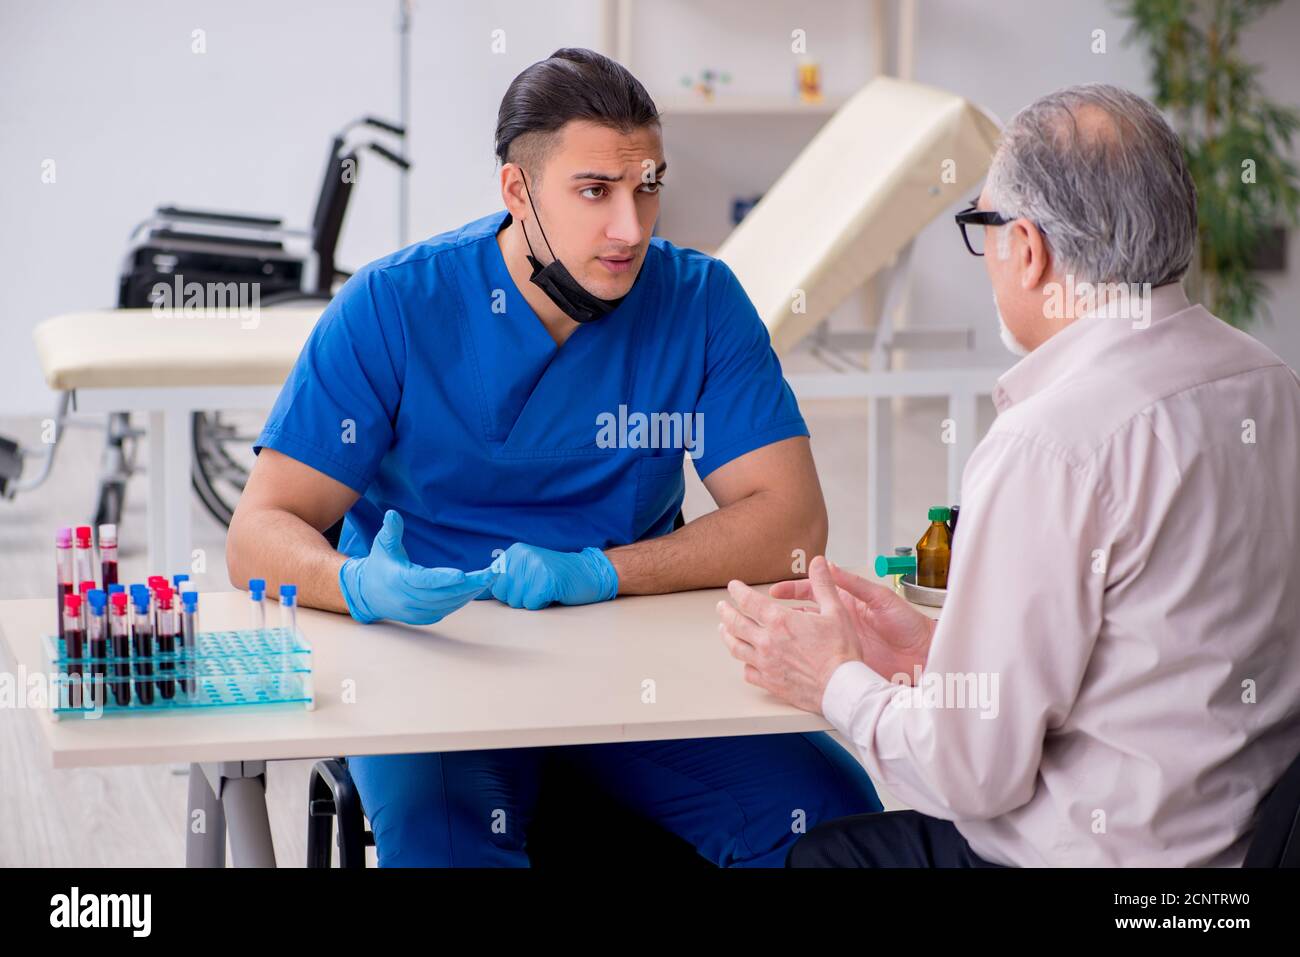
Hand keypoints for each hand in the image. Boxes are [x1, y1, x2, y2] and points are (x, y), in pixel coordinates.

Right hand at [338, 509, 496, 624]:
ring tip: (491, 578)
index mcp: (399, 580)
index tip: (463, 575)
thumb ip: (390, 531)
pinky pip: (448, 609)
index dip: (444, 579)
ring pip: (449, 603)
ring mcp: (416, 612)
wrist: (368, 595)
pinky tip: (477, 587)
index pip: (425, 580)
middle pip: (444, 594)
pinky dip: (463, 599)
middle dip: (470, 584)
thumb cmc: (380, 566)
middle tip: (492, 573)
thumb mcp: (382, 546)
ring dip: (471, 592)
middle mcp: (408, 599)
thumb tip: (392, 514)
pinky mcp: (424, 618)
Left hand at [489, 543, 617, 609]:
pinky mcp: (546, 581)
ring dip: (532, 601)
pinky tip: (554, 593)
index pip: (493, 583)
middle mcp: (522, 556)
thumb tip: (477, 592)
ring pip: (517, 602)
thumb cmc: (557, 576)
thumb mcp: (527, 571)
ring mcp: (534, 567)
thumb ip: (504, 579)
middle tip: (539, 587)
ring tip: (547, 589)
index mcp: (514, 553)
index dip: (508, 591)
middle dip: (520, 597)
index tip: (526, 586)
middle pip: (503, 594)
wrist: (590, 572)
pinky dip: (542, 604)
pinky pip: (531, 605)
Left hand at [716, 556, 862, 713]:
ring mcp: (765, 663)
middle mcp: (767, 641)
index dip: (737, 591)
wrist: (841, 687)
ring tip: (724, 630)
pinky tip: (746, 661)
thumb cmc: (840, 652)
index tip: (733, 587)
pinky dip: (744, 664)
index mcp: (780, 621)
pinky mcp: (770, 682)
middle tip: (721, 607)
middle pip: (734, 623)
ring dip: (727, 636)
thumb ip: (823, 584)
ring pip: (736, 648)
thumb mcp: (836, 611)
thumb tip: (818, 562)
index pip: (748, 601)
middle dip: (725, 612)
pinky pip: (748, 672)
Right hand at [769, 558, 935, 682]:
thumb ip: (854, 583)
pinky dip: (800, 658)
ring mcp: (839, 643)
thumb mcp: (880, 599)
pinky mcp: (843, 661)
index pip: (811, 593)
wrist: (923, 654)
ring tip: (765, 635)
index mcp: (846, 604)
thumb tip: (830, 566)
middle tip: (759, 610)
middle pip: (802, 615)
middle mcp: (839, 623)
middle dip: (780, 612)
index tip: (774, 590)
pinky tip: (786, 659)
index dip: (792, 590)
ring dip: (786, 636)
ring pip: (804, 638)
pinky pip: (816, 659)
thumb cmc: (907, 625)